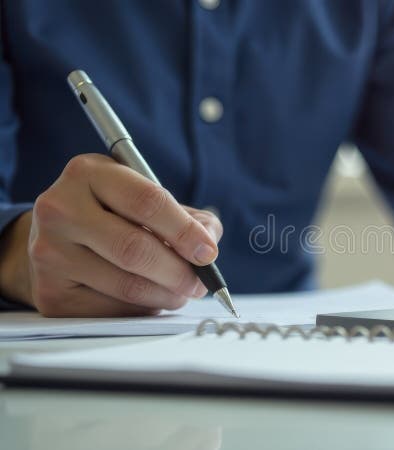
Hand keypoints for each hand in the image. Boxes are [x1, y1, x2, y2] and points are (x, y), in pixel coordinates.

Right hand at [0, 154, 221, 316]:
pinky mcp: (49, 291)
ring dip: (165, 295)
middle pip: (135, 248)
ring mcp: (49, 252)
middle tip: (199, 283)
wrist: (57, 239)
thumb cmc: (113, 215)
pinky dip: (142, 309)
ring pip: (126, 285)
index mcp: (90, 173)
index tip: (208, 253)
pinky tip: (149, 299)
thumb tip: (208, 246)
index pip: (147, 202)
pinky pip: (111, 309)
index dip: (184, 231)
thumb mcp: (146, 199)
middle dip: (178, 271)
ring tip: (180, 292)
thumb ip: (188, 216)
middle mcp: (61, 208)